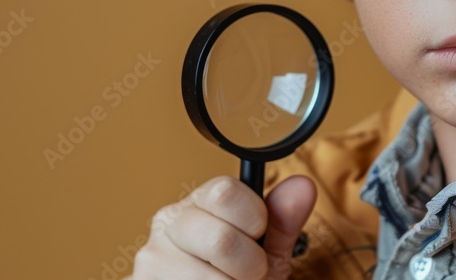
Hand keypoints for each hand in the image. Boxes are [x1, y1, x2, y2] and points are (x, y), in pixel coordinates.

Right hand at [131, 174, 315, 278]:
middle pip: (222, 240)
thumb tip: (303, 184)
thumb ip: (283, 222)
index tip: (257, 237)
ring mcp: (152, 260)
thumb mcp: (265, 251)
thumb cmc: (236, 277)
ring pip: (212, 279)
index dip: (254, 221)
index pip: (226, 192)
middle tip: (246, 274)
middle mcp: (168, 224)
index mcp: (197, 203)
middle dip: (248, 267)